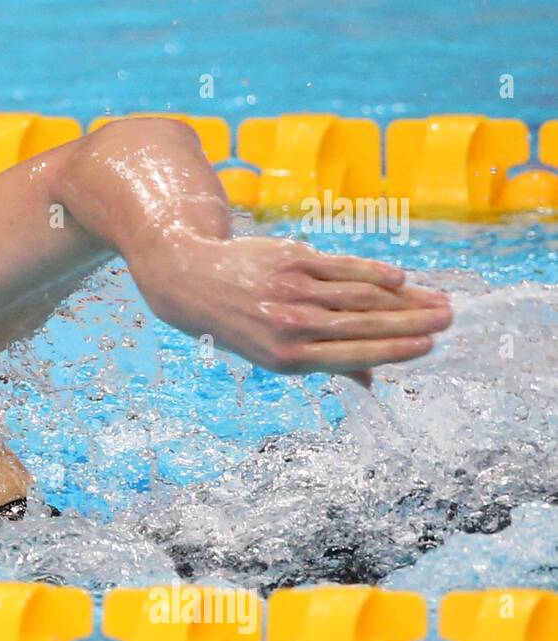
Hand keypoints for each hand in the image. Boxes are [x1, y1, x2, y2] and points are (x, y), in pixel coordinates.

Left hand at [134, 235, 452, 384]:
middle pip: (362, 325)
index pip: (352, 355)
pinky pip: (340, 268)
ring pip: (358, 296)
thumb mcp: (272, 354)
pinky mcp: (290, 259)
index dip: (394, 350)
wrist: (191, 281)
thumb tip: (373, 381)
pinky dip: (372, 272)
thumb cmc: (240, 324)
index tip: (429, 346)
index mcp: (287, 359)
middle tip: (448, 319)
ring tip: (435, 300)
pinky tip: (399, 278)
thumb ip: (323, 363)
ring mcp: (290, 291)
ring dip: (402, 298)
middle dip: (410, 323)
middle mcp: (290, 326)